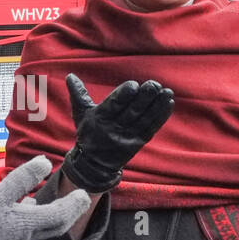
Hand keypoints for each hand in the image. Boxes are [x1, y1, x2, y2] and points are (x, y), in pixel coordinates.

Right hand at [0, 155, 90, 239]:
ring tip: (53, 201)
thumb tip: (45, 163)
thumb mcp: (0, 194)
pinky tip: (24, 207)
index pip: (60, 215)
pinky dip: (34, 217)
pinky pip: (28, 230)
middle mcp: (26, 237)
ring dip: (52, 215)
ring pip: (42, 229)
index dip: (74, 205)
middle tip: (77, 200)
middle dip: (68, 212)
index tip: (83, 195)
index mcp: (28, 224)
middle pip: (55, 226)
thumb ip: (22, 179)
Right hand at [61, 73, 174, 193]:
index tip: (134, 85)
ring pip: (144, 119)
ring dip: (157, 105)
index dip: (124, 95)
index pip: (113, 105)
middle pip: (131, 112)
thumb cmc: (88, 133)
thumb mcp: (80, 114)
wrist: (94, 164)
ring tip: (167, 92)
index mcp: (99, 119)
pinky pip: (151, 128)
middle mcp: (113, 129)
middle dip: (144, 98)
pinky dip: (161, 116)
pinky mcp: (138, 143)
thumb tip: (70, 76)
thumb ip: (78, 94)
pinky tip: (168, 103)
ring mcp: (127, 137)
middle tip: (154, 84)